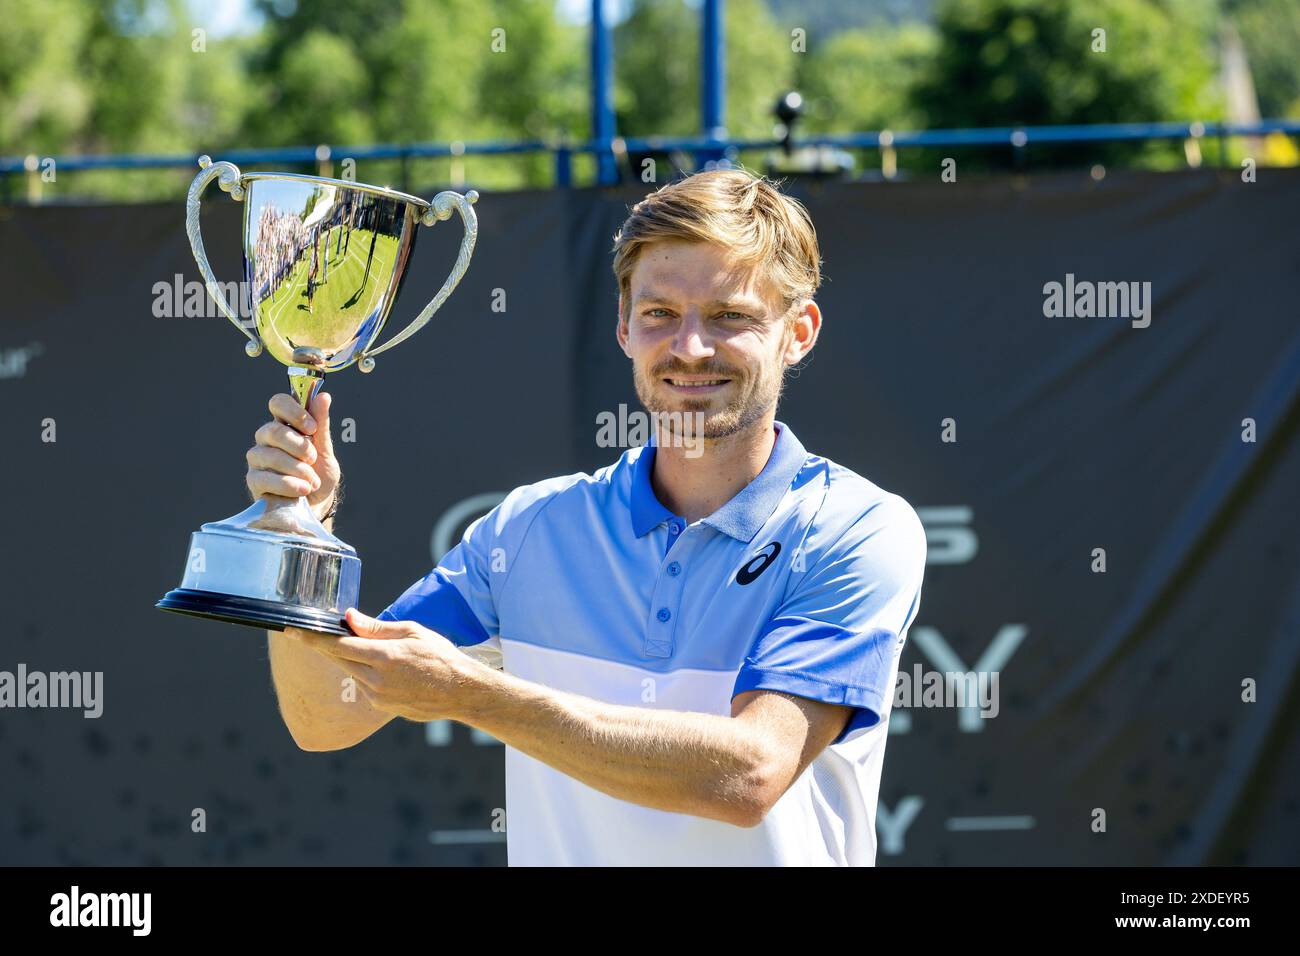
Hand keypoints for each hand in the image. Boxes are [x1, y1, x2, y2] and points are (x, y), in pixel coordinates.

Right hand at [246, 391, 341, 520]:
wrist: (317, 505)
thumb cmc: (319, 474)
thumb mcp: (325, 450)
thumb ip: (321, 425)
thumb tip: (323, 396)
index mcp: (284, 424)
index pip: (278, 402)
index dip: (294, 411)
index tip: (311, 428)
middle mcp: (266, 438)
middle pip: (273, 430)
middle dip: (299, 446)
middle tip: (313, 458)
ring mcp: (258, 459)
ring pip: (271, 455)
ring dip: (298, 469)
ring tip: (312, 481)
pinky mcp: (254, 480)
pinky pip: (266, 478)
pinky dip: (289, 484)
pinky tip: (302, 490)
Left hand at [286, 609, 470, 722]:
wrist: (460, 691)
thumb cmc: (440, 656)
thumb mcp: (412, 632)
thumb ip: (376, 628)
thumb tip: (349, 618)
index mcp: (384, 656)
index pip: (338, 645)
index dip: (312, 638)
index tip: (293, 630)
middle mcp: (376, 679)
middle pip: (339, 659)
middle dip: (328, 646)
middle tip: (316, 633)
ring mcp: (377, 696)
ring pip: (351, 672)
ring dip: (352, 659)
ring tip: (376, 651)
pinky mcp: (381, 706)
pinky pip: (364, 686)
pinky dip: (366, 673)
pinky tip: (389, 670)